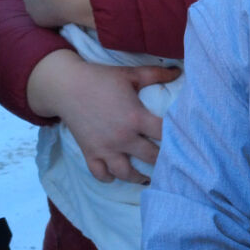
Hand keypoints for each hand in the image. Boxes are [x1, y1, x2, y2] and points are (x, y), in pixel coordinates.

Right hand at [26, 51, 179, 183]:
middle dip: (163, 161)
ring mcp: (105, 148)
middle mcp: (122, 137)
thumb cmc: (100, 78)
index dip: (176, 138)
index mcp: (136, 117)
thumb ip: (156, 74)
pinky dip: (109, 178)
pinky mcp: (90, 153)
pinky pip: (101, 174)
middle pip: (151, 158)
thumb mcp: (130, 74)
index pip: (164, 134)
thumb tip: (179, 71)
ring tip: (147, 177)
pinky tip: (116, 176)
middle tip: (171, 163)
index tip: (184, 141)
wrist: (65, 86)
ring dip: (139, 177)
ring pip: (126, 173)